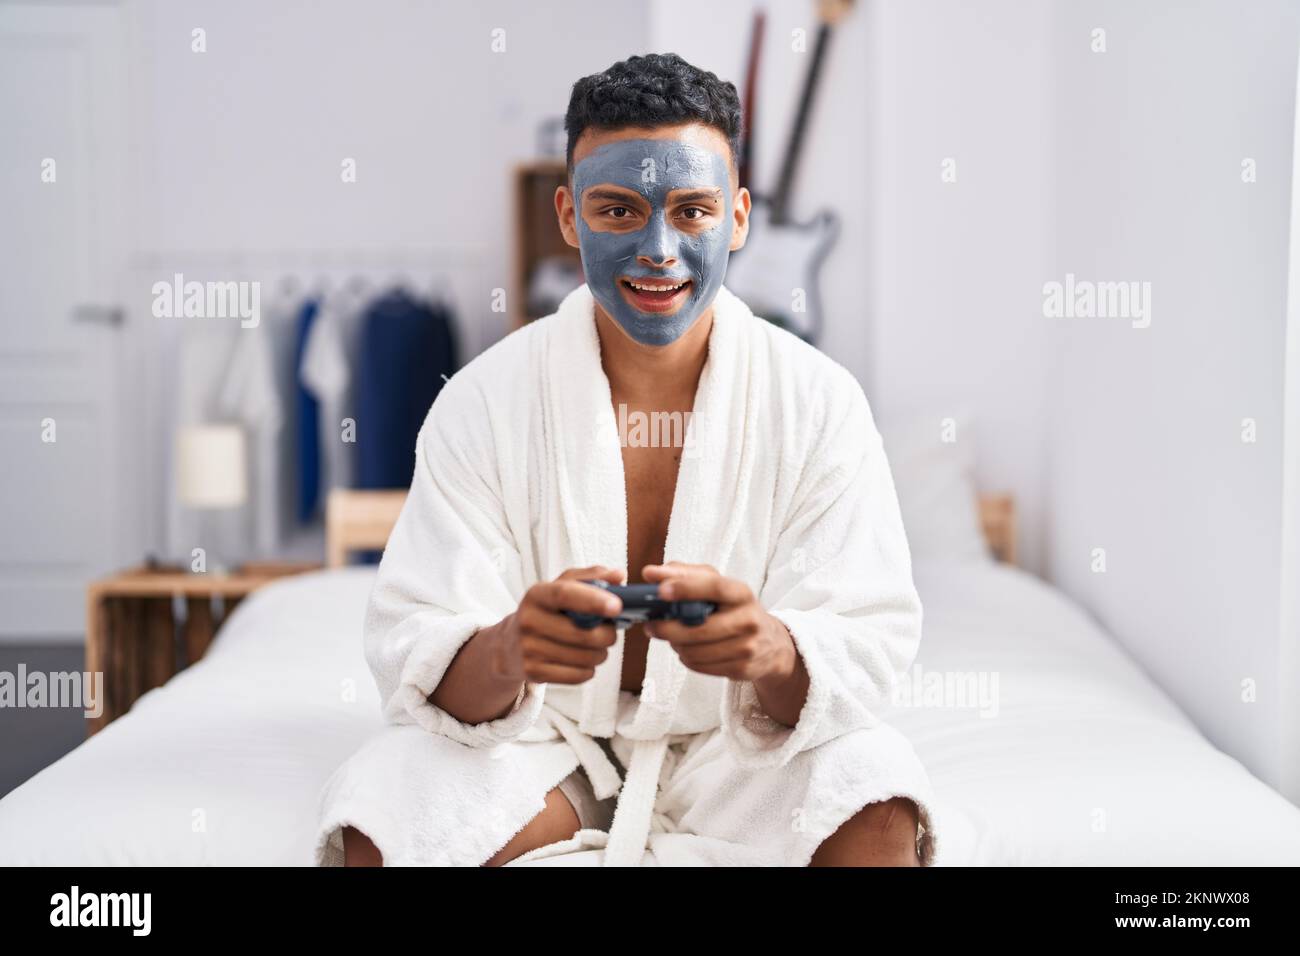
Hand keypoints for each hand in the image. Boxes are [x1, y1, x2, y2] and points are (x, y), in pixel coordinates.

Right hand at [492, 566, 624, 684]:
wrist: (509, 645)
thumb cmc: (546, 611)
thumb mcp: (561, 587)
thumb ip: (590, 577)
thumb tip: (618, 575)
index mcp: (537, 594)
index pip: (565, 594)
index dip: (594, 600)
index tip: (617, 606)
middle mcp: (529, 620)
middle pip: (583, 634)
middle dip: (607, 635)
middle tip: (610, 631)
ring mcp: (529, 649)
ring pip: (585, 658)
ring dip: (600, 654)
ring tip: (596, 646)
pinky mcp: (534, 672)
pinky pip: (578, 676)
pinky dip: (589, 670)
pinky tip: (583, 661)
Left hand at [641, 563, 796, 682]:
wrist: (771, 644)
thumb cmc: (734, 608)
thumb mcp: (717, 585)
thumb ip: (683, 574)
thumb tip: (650, 573)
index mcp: (741, 593)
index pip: (714, 587)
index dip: (685, 588)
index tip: (661, 590)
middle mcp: (748, 619)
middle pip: (698, 628)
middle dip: (667, 628)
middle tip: (651, 625)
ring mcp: (747, 647)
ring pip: (694, 651)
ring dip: (676, 645)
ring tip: (673, 638)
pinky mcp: (741, 669)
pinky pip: (699, 666)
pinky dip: (686, 659)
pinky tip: (688, 650)